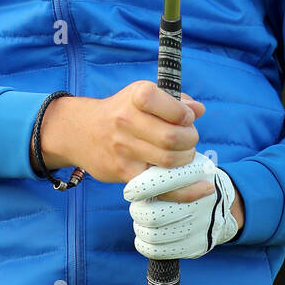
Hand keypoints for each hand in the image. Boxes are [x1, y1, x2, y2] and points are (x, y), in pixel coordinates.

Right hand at [38, 81, 205, 182]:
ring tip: (183, 154)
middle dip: (190, 140)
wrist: (81, 131)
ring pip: (169, 161)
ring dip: (186, 160)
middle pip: (173, 138)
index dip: (185, 115)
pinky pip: (161, 186)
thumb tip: (199, 110)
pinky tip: (202, 188)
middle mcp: (127, 121)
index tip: (186, 118)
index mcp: (137, 96)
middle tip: (188, 140)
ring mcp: (124, 149)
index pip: (171, 106)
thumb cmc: (121, 111)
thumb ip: (174, 100)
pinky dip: (186, 189)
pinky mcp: (124, 172)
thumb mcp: (142, 95)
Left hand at [123, 152, 239, 258]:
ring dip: (140, 227)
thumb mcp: (182, 163)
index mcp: (197, 173)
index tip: (130, 192)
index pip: (161, 183)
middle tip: (137, 207)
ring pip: (153, 235)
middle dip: (137, 211)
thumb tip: (133, 175)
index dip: (140, 188)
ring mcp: (201, 226)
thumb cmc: (189, 180)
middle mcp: (202, 201)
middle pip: (151, 215)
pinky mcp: (197, 246)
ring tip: (142, 220)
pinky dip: (145, 244)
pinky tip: (144, 236)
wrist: (221, 204)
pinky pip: (159, 251)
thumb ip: (160, 165)